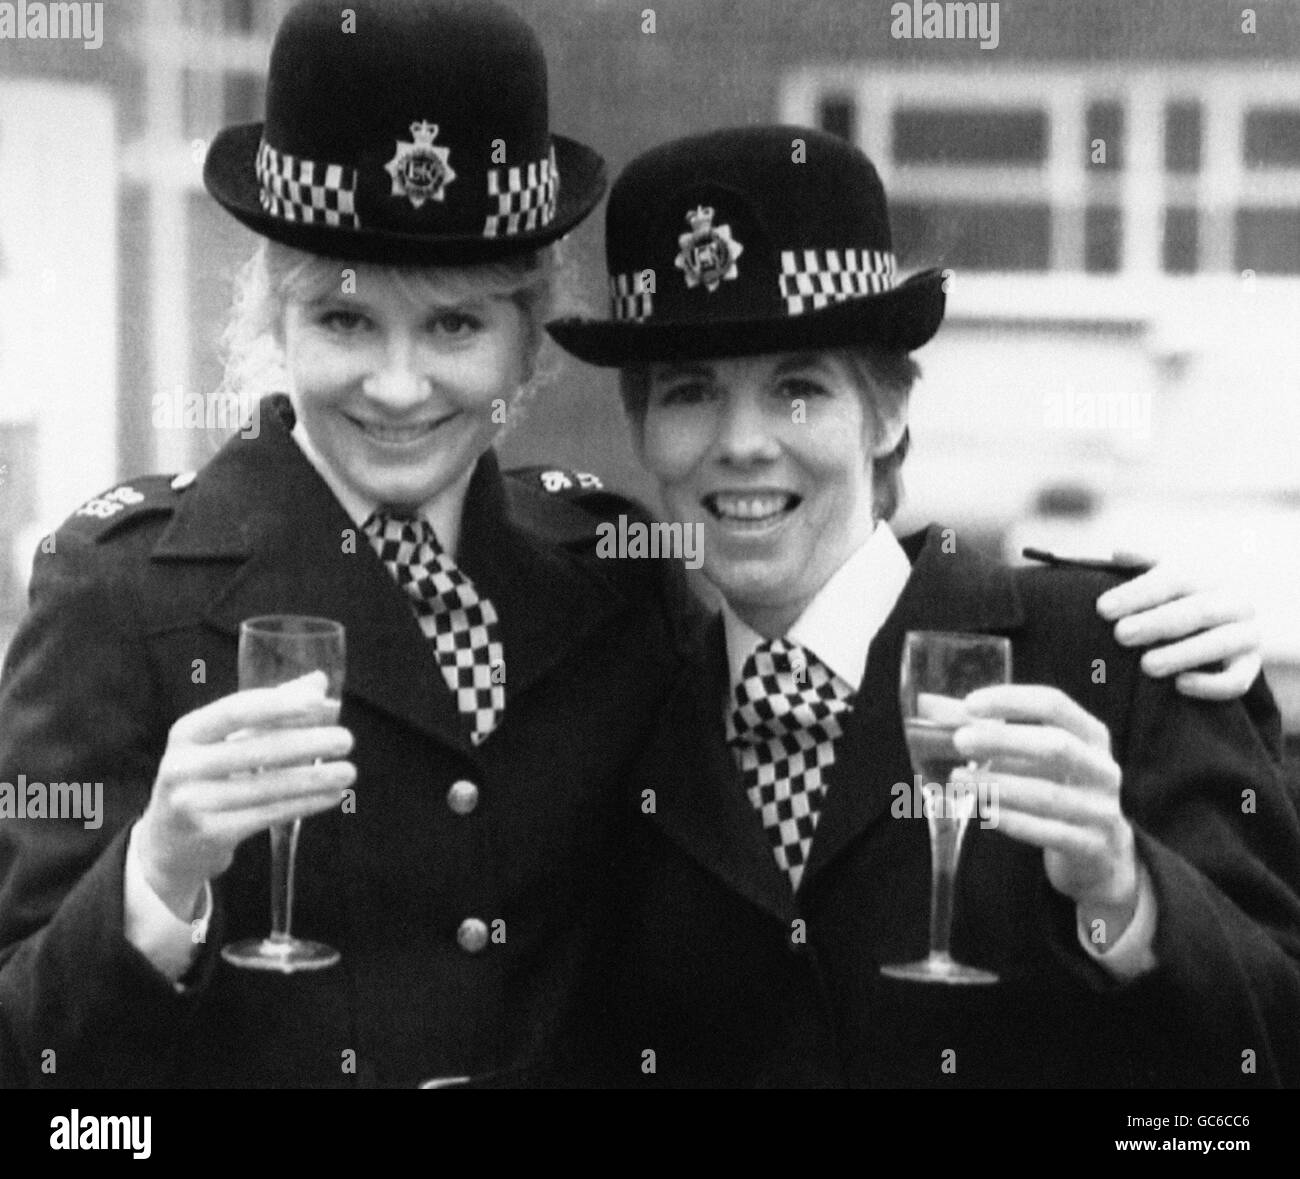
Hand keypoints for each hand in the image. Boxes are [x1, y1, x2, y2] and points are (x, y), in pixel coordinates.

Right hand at [135, 672, 354, 919]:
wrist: (170, 843)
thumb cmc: (209, 777)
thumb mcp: (226, 741)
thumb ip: (271, 710)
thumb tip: (320, 684)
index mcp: (187, 732)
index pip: (236, 711)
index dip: (279, 706)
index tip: (321, 703)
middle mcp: (182, 765)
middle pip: (257, 749)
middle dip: (308, 743)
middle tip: (346, 739)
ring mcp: (193, 803)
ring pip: (268, 786)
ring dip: (315, 778)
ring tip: (349, 771)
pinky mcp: (211, 834)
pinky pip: (269, 814)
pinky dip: (306, 803)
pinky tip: (333, 795)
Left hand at [955, 685, 1138, 940]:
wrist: (1098, 854)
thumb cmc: (1055, 789)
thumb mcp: (1029, 756)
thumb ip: (984, 729)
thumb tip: (928, 705)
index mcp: (1090, 734)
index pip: (1054, 705)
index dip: (1012, 700)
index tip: (970, 704)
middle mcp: (1103, 769)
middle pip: (1056, 745)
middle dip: (1004, 740)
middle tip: (959, 741)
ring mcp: (1102, 810)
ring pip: (1048, 794)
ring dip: (998, 785)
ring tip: (958, 779)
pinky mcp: (1092, 846)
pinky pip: (1050, 832)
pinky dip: (1014, 821)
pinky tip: (985, 813)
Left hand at [1096, 552, 1260, 700]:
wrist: (1224, 623)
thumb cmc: (1179, 598)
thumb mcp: (1165, 575)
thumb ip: (1142, 563)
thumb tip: (1118, 552)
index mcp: (1208, 577)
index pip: (1175, 579)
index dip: (1138, 593)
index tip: (1103, 608)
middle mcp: (1233, 602)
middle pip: (1198, 611)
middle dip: (1157, 623)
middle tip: (1120, 635)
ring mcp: (1246, 634)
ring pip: (1221, 643)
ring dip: (1183, 654)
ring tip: (1146, 666)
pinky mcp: (1250, 667)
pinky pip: (1237, 680)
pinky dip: (1211, 685)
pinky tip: (1180, 684)